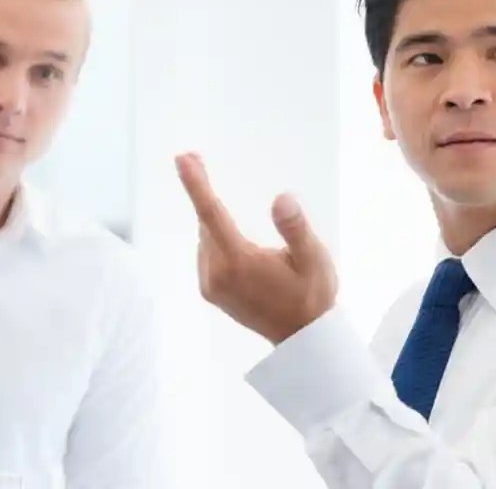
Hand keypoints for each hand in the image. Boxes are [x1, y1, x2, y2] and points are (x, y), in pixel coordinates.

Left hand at [175, 152, 337, 344]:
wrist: (303, 338)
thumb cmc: (312, 295)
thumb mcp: (313, 259)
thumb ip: (295, 229)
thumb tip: (281, 198)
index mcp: (239, 262)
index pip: (211, 214)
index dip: (196, 184)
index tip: (183, 158)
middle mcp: (217, 274)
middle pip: (206, 223)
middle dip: (200, 192)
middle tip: (193, 159)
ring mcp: (211, 285)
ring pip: (205, 238)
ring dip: (210, 218)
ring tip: (216, 198)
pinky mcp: (211, 292)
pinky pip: (206, 253)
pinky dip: (212, 237)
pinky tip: (225, 233)